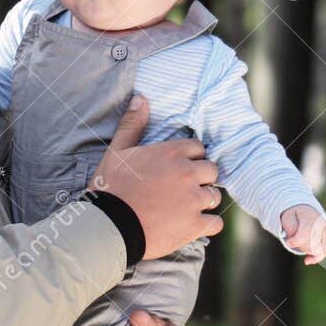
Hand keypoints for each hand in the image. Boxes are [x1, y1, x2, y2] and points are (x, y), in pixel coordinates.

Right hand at [92, 94, 222, 259]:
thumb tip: (141, 98)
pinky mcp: (194, 225)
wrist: (109, 226)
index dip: (190, 157)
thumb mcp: (117, 152)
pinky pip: (216, 223)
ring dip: (203, 200)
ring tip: (186, 207)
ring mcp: (193, 200)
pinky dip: (206, 224)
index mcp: (171, 153)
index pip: (199, 148)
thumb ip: (132, 125)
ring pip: (214, 196)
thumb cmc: (110, 188)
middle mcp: (187, 173)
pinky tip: (193, 225)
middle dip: (201, 178)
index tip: (179, 167)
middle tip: (184, 188)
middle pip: (211, 171)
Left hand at [280, 204, 325, 264]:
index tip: (288, 242)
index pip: (305, 236)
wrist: (306, 209)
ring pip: (317, 250)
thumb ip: (290, 229)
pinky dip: (315, 258)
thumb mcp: (287, 217)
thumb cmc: (294, 215)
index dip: (294, 242)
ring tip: (299, 241)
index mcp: (311, 218)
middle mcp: (321, 225)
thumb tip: (294, 244)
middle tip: (293, 240)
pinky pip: (324, 252)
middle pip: (311, 245)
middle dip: (300, 246)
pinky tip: (306, 261)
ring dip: (306, 249)